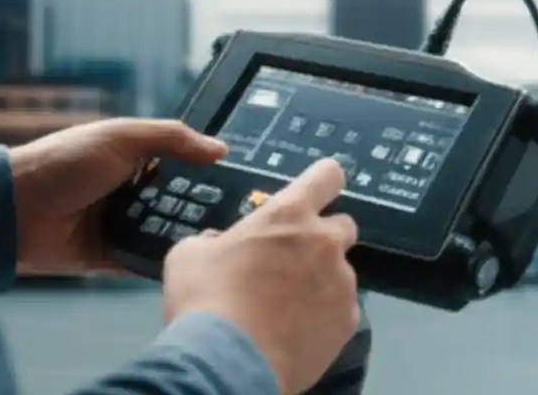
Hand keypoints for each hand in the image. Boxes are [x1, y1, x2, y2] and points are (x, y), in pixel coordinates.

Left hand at [9, 118, 225, 274]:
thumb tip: (220, 147)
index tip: (242, 183)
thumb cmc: (64, 163)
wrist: (13, 210)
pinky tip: (191, 262)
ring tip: (220, 240)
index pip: (182, 165)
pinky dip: (163, 261)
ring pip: (167, 231)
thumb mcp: (121, 137)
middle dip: (205, 208)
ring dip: (186, 234)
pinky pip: (145, 260)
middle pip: (180, 200)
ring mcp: (122, 223)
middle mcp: (132, 190)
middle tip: (239, 217)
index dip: (209, 172)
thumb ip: (172, 138)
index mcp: (134, 157)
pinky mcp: (112, 255)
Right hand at [162, 158, 360, 394]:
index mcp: (289, 214)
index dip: (323, 181)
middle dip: (322, 238)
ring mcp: (342, 282)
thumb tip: (220, 244)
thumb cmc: (205, 299)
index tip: (316, 192)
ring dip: (321, 282)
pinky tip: (296, 333)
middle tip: (292, 262)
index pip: (327, 176)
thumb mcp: (190, 256)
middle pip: (343, 226)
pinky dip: (323, 317)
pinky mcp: (348, 320)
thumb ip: (213, 241)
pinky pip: (341, 310)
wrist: (227, 362)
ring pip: (340, 273)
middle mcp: (324, 242)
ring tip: (287, 309)